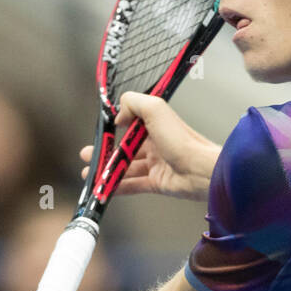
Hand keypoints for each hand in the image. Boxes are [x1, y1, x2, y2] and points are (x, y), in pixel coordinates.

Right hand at [79, 92, 220, 200]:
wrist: (202, 170)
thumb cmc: (182, 140)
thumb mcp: (155, 109)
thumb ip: (134, 103)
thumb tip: (119, 114)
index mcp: (156, 125)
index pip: (131, 124)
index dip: (115, 128)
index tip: (102, 132)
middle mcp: (156, 144)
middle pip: (125, 148)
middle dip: (105, 152)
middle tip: (88, 155)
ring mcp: (157, 164)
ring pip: (127, 167)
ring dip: (107, 170)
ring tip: (90, 173)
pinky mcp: (157, 183)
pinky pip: (133, 184)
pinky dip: (118, 186)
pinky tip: (105, 187)